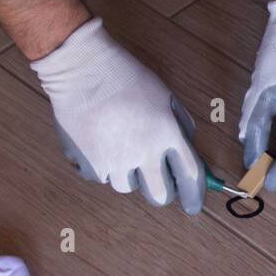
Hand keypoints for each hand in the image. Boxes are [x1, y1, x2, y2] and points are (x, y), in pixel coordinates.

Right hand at [30, 17, 205, 213]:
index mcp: (167, 134)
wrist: (81, 69)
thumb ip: (180, 125)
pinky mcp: (90, 165)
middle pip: (160, 195)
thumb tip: (187, 149)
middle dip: (163, 192)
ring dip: (129, 174)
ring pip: (128, 187)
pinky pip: (101, 177)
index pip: (190, 177)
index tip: (193, 206)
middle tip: (158, 183)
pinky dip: (103, 166)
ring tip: (121, 147)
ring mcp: (115, 162)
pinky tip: (100, 144)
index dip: (194, 196)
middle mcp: (144, 153)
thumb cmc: (125, 76)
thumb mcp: (165, 96)